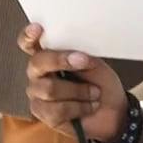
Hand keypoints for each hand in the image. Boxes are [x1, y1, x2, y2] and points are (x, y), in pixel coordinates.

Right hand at [19, 24, 125, 142]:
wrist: (113, 111)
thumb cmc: (101, 83)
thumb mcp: (94, 64)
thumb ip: (78, 55)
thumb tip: (71, 51)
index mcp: (47, 56)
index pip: (29, 43)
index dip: (28, 36)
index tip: (38, 28)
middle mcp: (37, 74)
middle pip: (37, 63)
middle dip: (61, 61)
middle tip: (85, 61)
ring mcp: (37, 94)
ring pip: (50, 89)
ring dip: (79, 91)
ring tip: (95, 93)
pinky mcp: (43, 114)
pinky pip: (57, 109)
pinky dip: (79, 107)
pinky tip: (89, 106)